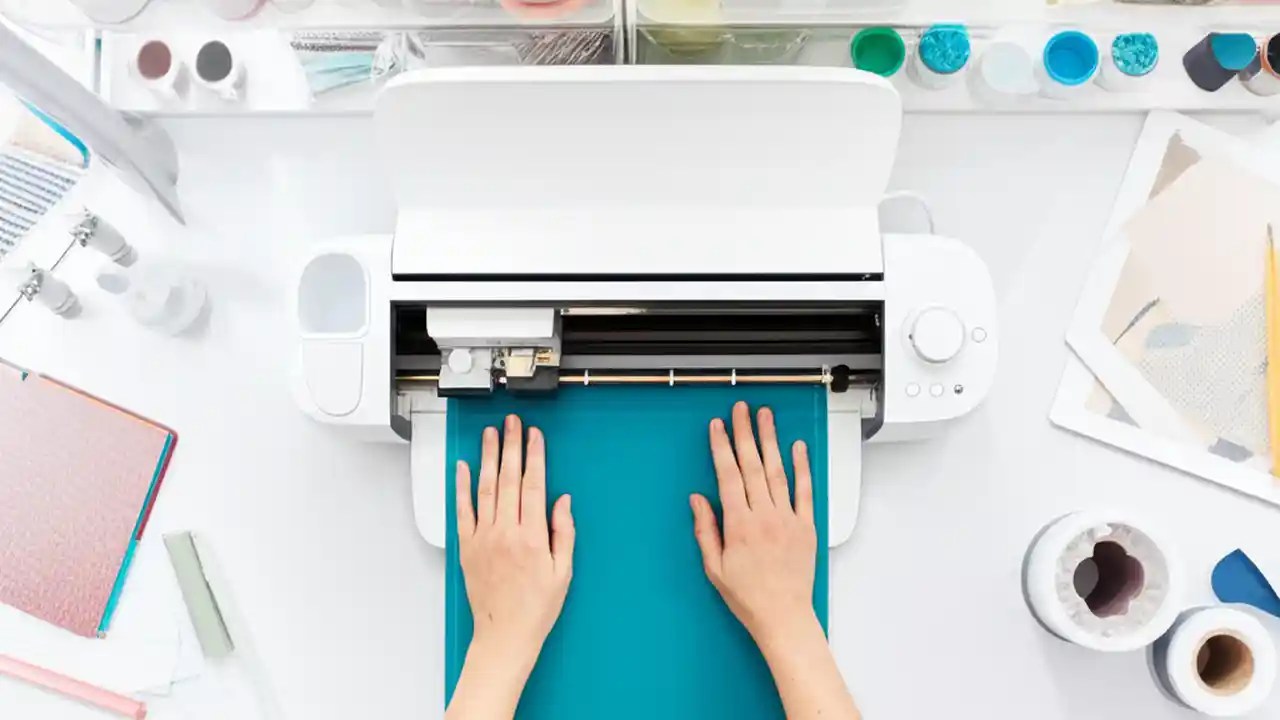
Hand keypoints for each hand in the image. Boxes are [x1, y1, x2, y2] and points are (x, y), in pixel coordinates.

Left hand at [448, 415, 574, 718]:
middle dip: (511, 447)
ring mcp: (484, 538)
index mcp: (532, 537)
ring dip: (487, 458)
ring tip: (490, 435)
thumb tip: (562, 501)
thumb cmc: (537, 607)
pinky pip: (463, 511)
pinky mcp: (468, 547)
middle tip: (512, 423)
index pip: (532, 486)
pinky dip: (462, 487)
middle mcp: (505, 533)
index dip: (534, 457)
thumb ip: (563, 532)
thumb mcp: (563, 571)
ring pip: (485, 489)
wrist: (505, 634)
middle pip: (507, 479)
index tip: (534, 436)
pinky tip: (463, 467)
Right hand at [690, 401, 817, 646]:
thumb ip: (706, 529)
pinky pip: (804, 491)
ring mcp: (788, 519)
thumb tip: (698, 498)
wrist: (784, 616)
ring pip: (778, 472)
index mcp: (739, 525)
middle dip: (745, 434)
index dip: (722, 448)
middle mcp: (764, 516)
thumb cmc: (747, 596)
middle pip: (753, 466)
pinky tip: (797, 447)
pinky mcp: (806, 526)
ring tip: (766, 417)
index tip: (718, 426)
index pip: (728, 476)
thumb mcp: (714, 567)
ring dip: (771, 441)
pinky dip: (801, 467)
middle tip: (741, 410)